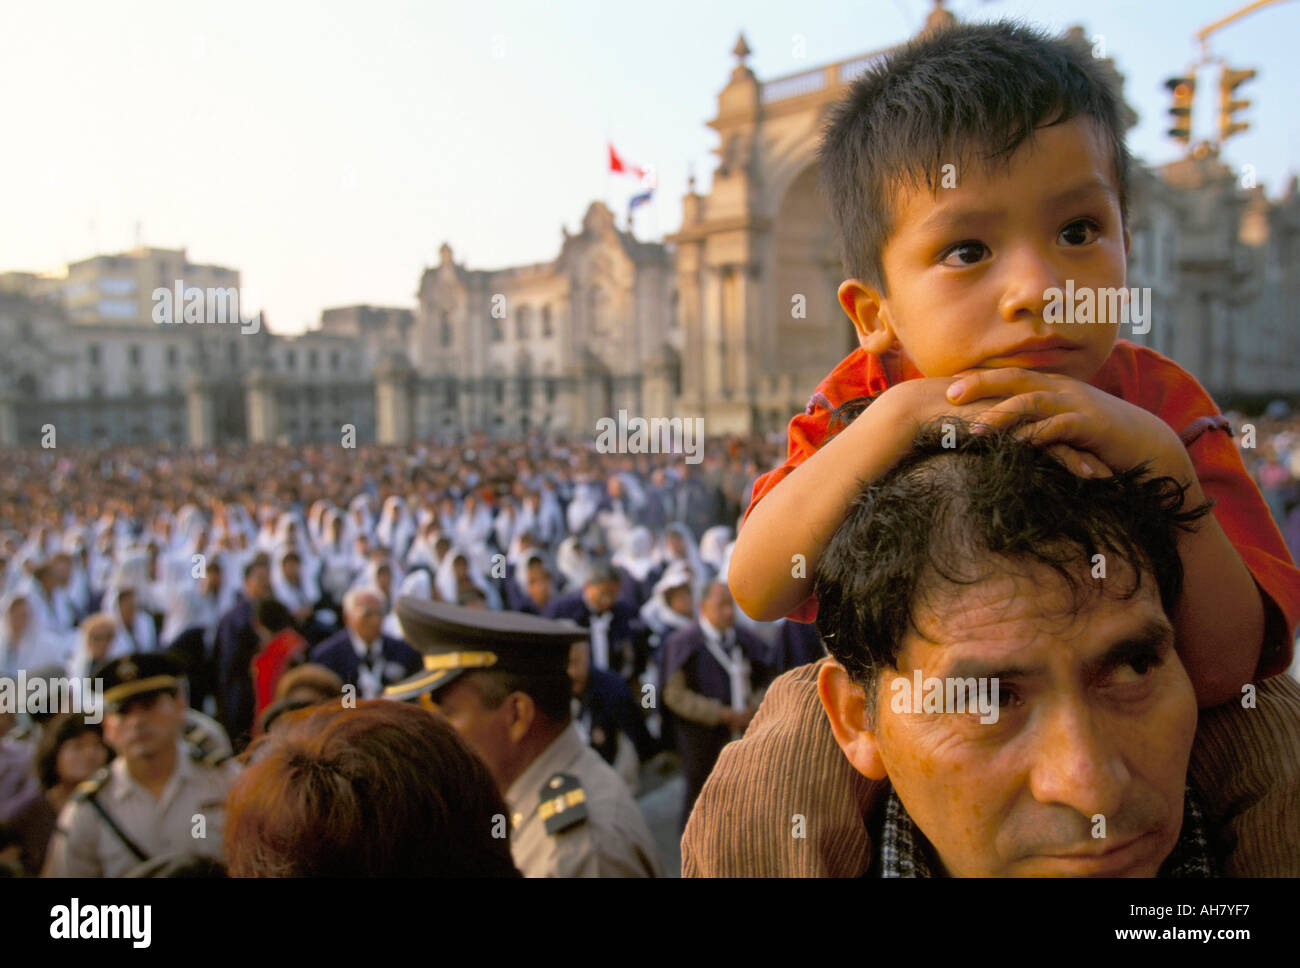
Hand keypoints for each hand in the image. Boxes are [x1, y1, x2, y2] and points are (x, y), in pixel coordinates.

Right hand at [872, 376, 1109, 478]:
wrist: (911, 413)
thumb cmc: (928, 422)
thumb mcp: (960, 425)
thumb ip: (976, 429)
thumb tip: (977, 443)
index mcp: (1007, 399)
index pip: (1046, 414)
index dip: (1068, 430)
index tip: (1087, 447)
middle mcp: (1018, 402)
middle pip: (1063, 421)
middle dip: (1087, 441)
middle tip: (1111, 459)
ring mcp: (1018, 412)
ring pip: (1063, 433)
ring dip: (1087, 453)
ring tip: (1107, 474)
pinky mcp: (1014, 427)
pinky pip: (1050, 443)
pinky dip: (1071, 460)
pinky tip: (1088, 476)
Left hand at [944, 368, 1188, 480]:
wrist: (1147, 445)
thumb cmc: (1098, 438)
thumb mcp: (1062, 426)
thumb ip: (1035, 422)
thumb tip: (1004, 431)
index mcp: (1052, 387)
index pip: (1010, 377)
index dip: (979, 379)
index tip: (947, 384)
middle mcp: (1062, 389)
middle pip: (1015, 380)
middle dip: (981, 385)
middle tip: (948, 394)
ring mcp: (1077, 405)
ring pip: (1032, 403)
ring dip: (1001, 415)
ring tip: (974, 429)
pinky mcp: (1091, 426)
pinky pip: (1058, 428)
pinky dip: (1036, 436)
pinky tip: (1015, 447)